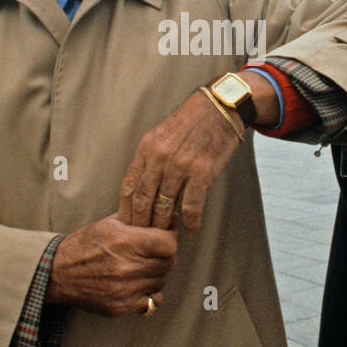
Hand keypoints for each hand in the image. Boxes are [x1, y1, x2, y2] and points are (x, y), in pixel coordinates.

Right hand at [46, 214, 177, 315]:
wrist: (57, 273)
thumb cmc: (84, 245)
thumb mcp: (109, 223)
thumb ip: (138, 219)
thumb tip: (168, 215)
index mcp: (124, 242)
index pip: (169, 244)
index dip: (171, 238)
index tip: (166, 236)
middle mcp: (127, 267)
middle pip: (168, 263)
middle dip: (165, 255)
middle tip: (156, 251)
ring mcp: (124, 290)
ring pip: (161, 281)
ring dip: (158, 273)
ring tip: (144, 266)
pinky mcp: (121, 306)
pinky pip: (153, 301)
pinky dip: (151, 293)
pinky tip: (140, 283)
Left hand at [118, 80, 273, 234]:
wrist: (220, 108)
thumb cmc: (191, 123)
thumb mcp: (161, 135)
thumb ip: (150, 159)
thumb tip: (141, 186)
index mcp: (147, 149)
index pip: (129, 186)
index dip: (126, 209)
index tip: (127, 224)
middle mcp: (160, 158)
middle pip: (144, 199)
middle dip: (141, 222)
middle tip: (142, 238)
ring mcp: (181, 166)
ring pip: (165, 205)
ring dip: (165, 224)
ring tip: (164, 237)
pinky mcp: (202, 172)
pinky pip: (192, 205)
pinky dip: (191, 221)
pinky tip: (191, 230)